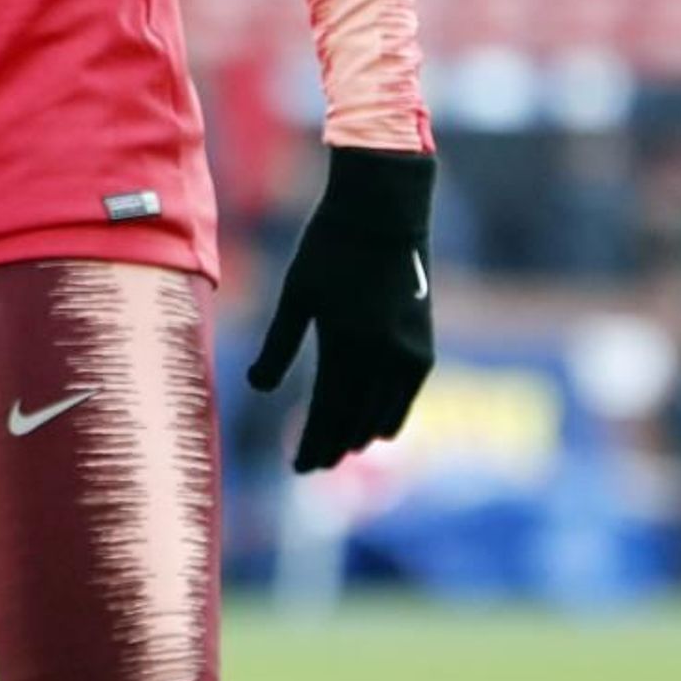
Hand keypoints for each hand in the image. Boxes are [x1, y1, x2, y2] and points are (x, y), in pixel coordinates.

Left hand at [246, 147, 436, 472]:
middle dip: (331, 447)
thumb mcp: (296, 294)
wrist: (385, 213)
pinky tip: (372, 428)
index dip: (312, 443)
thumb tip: (257, 388)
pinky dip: (387, 417)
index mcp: (344, 344)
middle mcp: (382, 357)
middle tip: (310, 467)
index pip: (327, 412)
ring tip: (336, 451)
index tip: (296, 468)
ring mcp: (408, 355)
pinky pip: (405, 399)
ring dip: (358, 437)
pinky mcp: (423, 348)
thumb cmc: (329, 248)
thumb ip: (277, 345)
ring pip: (382, 416)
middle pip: (353, 421)